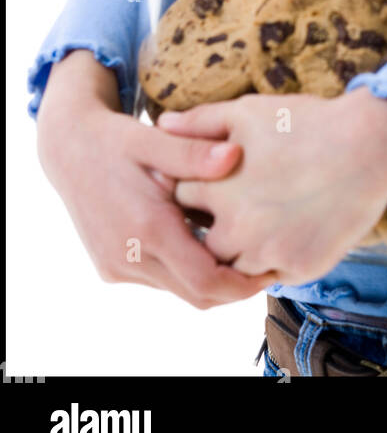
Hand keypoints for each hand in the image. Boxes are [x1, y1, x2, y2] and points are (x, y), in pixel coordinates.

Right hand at [37, 95, 280, 307]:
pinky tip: (201, 240)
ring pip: (177, 290)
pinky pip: (159, 280)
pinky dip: (184, 270)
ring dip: (208, 277)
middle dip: (233, 287)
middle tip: (266, 264)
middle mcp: (129, 257)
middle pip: (195, 294)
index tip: (272, 269)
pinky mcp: (111, 267)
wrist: (67, 149)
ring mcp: (117, 266)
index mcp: (146, 229)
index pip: (205, 281)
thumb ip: (194, 151)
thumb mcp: (155, 139)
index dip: (242, 284)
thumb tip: (235, 154)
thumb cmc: (116, 139)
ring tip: (240, 248)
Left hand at [158, 90, 386, 285]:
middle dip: (215, 225)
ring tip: (265, 218)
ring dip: (242, 248)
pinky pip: (271, 276)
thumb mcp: (248, 112)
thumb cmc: (307, 123)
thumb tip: (160, 124)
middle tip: (243, 203)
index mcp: (217, 188)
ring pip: (235, 266)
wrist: (369, 146)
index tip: (216, 179)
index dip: (198, 188)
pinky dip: (273, 259)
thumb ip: (200, 122)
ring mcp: (268, 254)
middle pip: (204, 240)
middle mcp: (237, 228)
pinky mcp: (298, 270)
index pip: (182, 199)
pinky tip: (289, 229)